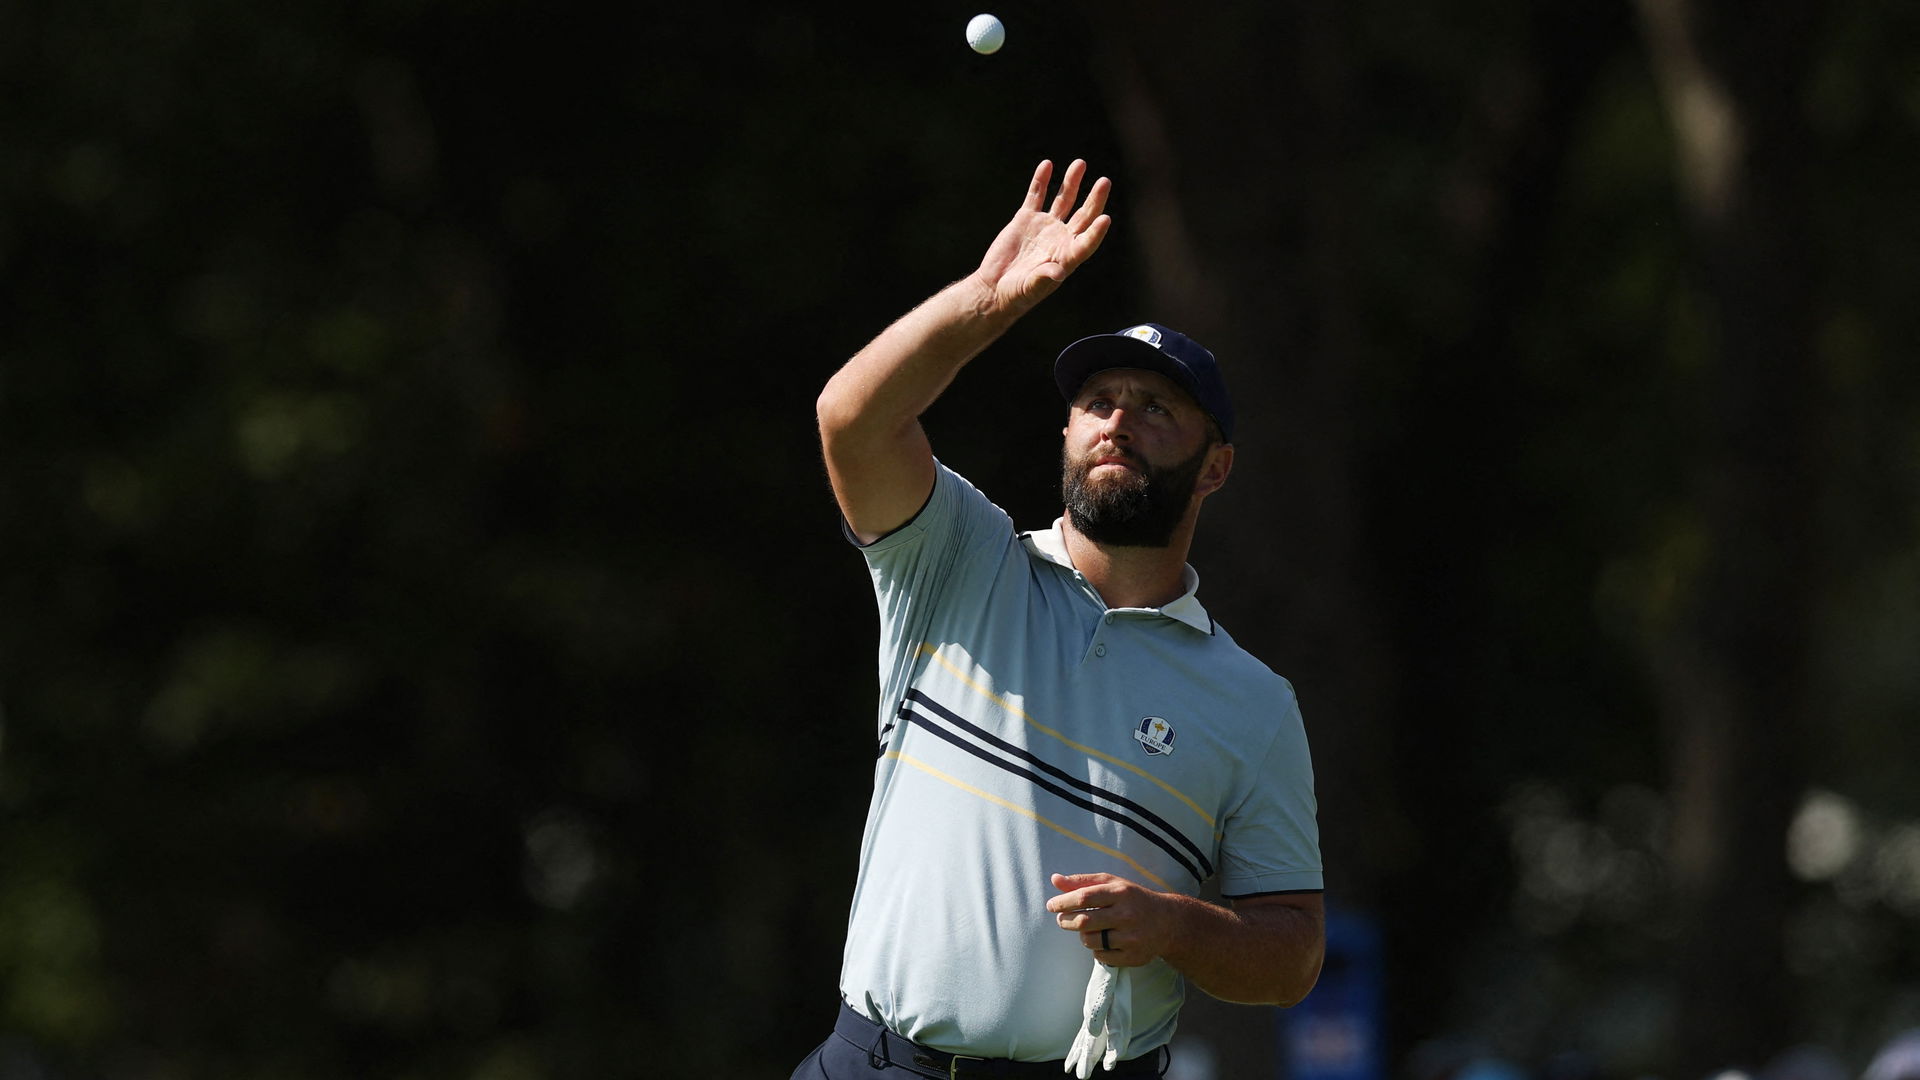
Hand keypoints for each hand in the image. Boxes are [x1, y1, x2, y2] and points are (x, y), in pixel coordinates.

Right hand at [971, 160, 1111, 317]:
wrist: (994, 287)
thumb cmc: (1016, 294)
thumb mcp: (1031, 288)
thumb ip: (1044, 278)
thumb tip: (1059, 273)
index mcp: (1067, 257)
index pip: (1087, 241)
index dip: (1097, 232)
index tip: (1105, 218)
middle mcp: (1061, 239)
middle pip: (1083, 215)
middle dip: (1094, 198)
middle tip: (1104, 181)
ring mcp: (1045, 226)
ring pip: (1063, 200)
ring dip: (1072, 182)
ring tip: (1080, 164)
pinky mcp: (1026, 219)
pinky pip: (1036, 195)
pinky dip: (1041, 181)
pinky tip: (1047, 165)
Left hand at [1046, 871, 1170, 967]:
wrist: (1168, 922)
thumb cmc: (1132, 899)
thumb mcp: (1112, 884)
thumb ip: (1083, 882)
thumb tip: (1055, 879)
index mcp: (1121, 892)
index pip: (1084, 897)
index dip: (1063, 902)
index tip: (1051, 905)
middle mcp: (1127, 915)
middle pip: (1084, 921)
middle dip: (1066, 921)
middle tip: (1062, 919)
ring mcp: (1131, 937)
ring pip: (1090, 941)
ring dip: (1082, 936)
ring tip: (1088, 929)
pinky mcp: (1133, 956)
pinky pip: (1101, 956)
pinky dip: (1096, 950)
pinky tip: (1104, 941)